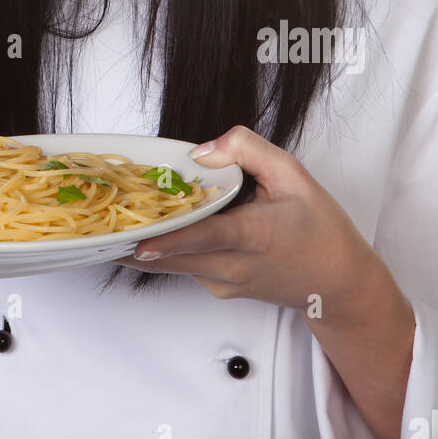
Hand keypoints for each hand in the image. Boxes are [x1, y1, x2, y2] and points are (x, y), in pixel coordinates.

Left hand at [118, 124, 391, 320]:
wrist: (338, 284)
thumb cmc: (320, 228)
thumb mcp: (294, 175)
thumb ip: (248, 150)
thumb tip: (201, 150)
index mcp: (253, 236)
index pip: (205, 238)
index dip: (170, 239)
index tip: (136, 241)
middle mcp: (233, 266)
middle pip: (174, 256)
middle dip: (134, 241)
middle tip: (99, 223)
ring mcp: (224, 282)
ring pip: (173, 264)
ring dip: (143, 244)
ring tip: (111, 221)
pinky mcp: (219, 289)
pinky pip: (184, 266)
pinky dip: (166, 248)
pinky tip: (155, 226)